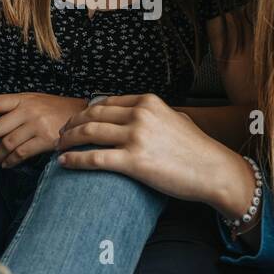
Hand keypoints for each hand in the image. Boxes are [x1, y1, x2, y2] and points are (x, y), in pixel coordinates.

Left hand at [0, 93, 84, 168]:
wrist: (84, 115)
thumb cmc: (54, 109)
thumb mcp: (34, 101)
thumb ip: (14, 109)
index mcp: (22, 98)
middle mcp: (27, 110)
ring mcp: (37, 125)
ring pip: (7, 144)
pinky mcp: (46, 139)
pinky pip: (22, 153)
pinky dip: (11, 161)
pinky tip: (6, 164)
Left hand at [54, 94, 253, 214]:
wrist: (214, 171)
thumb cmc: (197, 150)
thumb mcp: (175, 118)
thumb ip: (154, 113)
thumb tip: (137, 114)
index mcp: (148, 102)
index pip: (106, 102)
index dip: (85, 111)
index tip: (75, 121)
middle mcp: (140, 115)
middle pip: (92, 115)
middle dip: (71, 124)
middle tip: (61, 134)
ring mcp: (136, 137)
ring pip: (88, 132)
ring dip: (68, 139)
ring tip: (59, 147)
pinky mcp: (134, 161)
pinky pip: (94, 158)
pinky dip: (74, 159)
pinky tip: (64, 162)